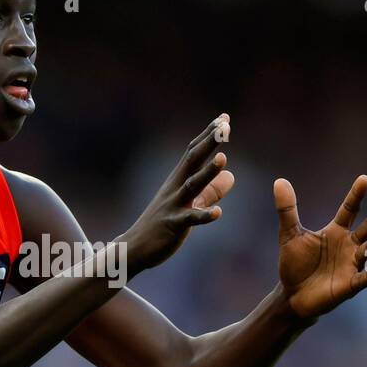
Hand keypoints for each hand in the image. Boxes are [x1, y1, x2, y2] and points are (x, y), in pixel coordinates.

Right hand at [119, 113, 235, 274]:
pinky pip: (189, 219)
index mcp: (178, 180)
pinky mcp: (172, 225)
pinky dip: (203, 215)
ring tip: (223, 158)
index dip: (209, 135)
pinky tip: (218, 213)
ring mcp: (173, 206)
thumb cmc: (161, 225)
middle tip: (225, 126)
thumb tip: (232, 176)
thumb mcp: (189, 204)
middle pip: (193, 160)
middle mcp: (175, 188)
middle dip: (209, 143)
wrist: (134, 248)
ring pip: (191, 186)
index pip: (194, 152)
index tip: (224, 118)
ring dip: (207, 172)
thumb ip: (211, 191)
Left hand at [274, 175, 366, 321]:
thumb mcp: (289, 235)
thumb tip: (279, 181)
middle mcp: (349, 245)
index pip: (350, 209)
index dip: (356, 195)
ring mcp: (351, 265)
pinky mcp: (349, 286)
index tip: (364, 179)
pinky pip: (363, 279)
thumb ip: (287, 210)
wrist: (292, 295)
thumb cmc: (295, 264)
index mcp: (336, 231)